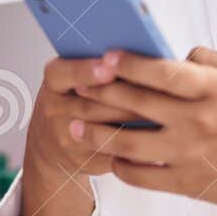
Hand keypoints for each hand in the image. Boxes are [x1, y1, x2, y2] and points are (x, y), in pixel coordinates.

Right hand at [25, 55, 149, 182]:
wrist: (52, 141)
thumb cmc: (77, 97)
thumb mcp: (76, 76)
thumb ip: (103, 66)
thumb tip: (145, 54)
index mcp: (55, 81)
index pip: (64, 73)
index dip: (86, 71)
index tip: (109, 68)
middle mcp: (54, 110)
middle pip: (90, 106)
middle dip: (124, 100)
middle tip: (155, 94)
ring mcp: (67, 140)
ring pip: (104, 133)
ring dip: (135, 125)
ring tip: (164, 118)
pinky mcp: (84, 161)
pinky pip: (113, 158)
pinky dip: (138, 154)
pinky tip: (160, 148)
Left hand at [69, 47, 216, 215]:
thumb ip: (210, 61)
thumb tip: (174, 54)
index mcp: (215, 90)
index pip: (164, 73)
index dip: (130, 63)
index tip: (105, 56)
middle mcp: (198, 122)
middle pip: (136, 104)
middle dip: (100, 92)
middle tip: (77, 85)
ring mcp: (189, 155)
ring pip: (128, 143)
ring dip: (96, 133)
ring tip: (74, 125)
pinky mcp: (185, 183)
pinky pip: (140, 175)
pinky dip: (119, 165)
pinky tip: (109, 156)